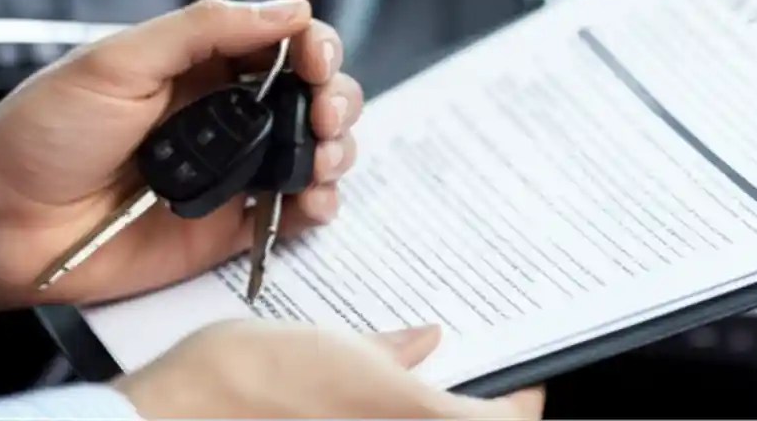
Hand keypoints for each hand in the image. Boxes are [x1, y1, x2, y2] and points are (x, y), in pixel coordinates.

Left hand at [0, 0, 363, 310]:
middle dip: (337, 99)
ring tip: (318, 156)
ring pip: (319, 152)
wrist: (2, 222)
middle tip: (321, 113)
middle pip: (316, 96)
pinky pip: (297, 213)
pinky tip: (309, 197)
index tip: (315, 61)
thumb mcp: (119, 60)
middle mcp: (229, 115)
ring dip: (338, 149)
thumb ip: (205, 28)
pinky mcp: (234, 223)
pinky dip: (319, 204)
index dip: (316, 47)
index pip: (286, 43)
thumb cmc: (41, 136)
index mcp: (204, 65)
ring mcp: (236, 169)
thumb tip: (288, 9)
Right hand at [113, 320, 544, 418]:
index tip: (520, 380)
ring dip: (431, 409)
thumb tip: (423, 342)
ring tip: (408, 387)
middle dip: (474, 407)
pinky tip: (364, 406)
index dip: (520, 400)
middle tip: (466, 381)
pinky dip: (388, 416)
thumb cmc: (235, 382)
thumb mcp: (326, 344)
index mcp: (405, 414)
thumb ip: (387, 350)